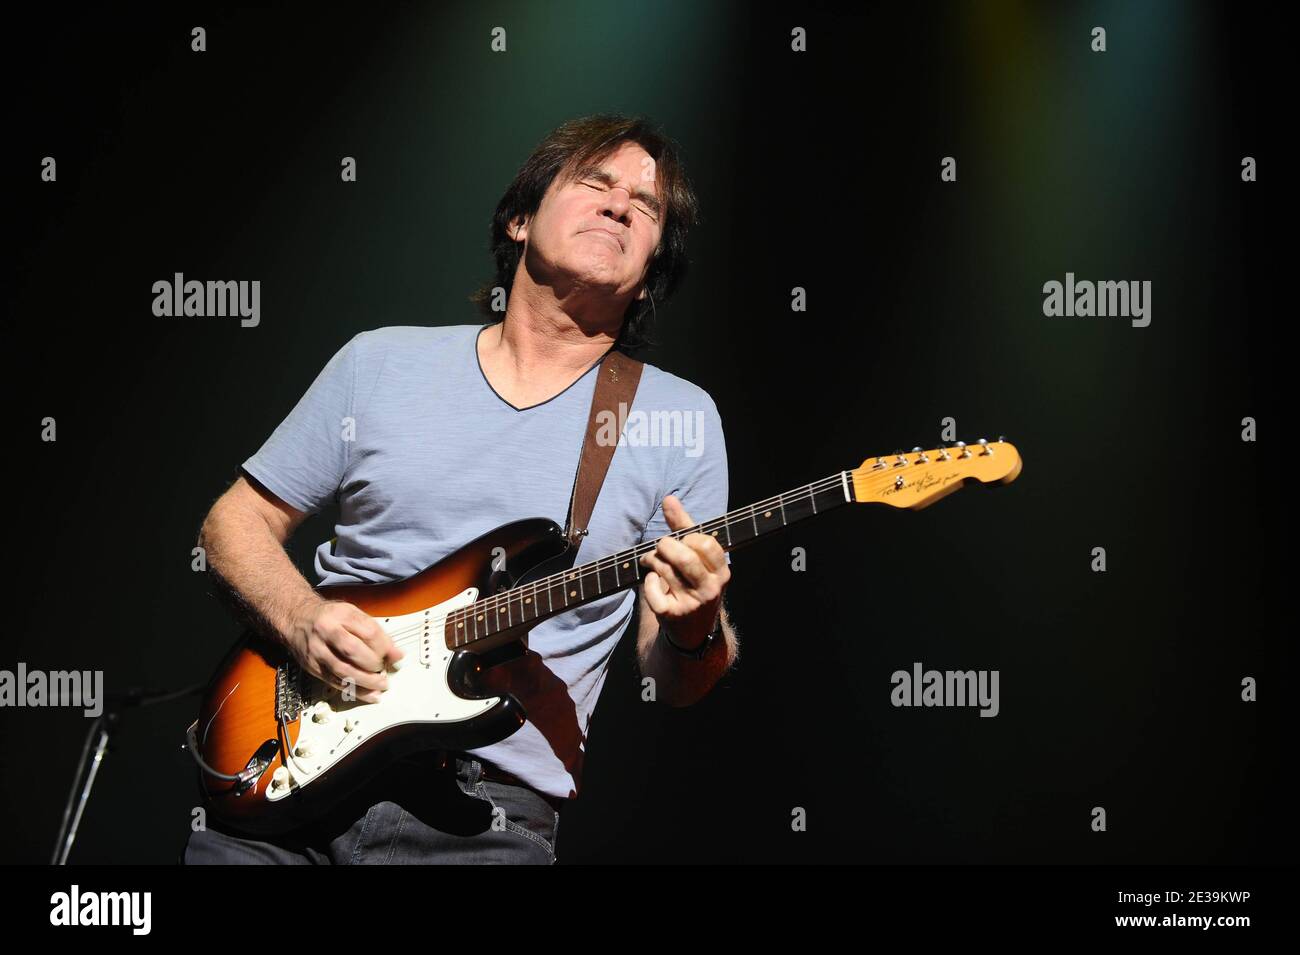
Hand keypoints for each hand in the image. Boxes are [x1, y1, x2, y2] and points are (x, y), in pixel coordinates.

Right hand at [285, 597, 404, 702]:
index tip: (393, 655)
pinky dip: (353, 690)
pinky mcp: (312, 666)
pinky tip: (367, 694)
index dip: (384, 647)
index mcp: (341, 615)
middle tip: (385, 670)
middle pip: (353, 651)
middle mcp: (327, 631)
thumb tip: (396, 654)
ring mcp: (317, 650)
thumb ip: (375, 632)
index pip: (368, 632)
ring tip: (381, 686)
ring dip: (366, 682)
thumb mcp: (353, 615)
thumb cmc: (329, 617)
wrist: (296, 618)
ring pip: (343, 670)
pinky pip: (334, 682)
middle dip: (374, 665)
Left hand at [639, 495, 729, 647]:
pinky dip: (649, 581)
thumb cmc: (694, 585)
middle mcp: (711, 589)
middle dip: (665, 545)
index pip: (705, 543)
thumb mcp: (698, 559)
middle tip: (660, 547)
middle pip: (684, 556)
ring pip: (666, 570)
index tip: (682, 540)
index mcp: (721, 572)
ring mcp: (692, 604)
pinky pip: (654, 590)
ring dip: (651, 559)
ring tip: (650, 559)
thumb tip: (669, 499)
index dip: (688, 537)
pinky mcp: (673, 615)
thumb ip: (685, 527)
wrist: (692, 631)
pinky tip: (653, 581)